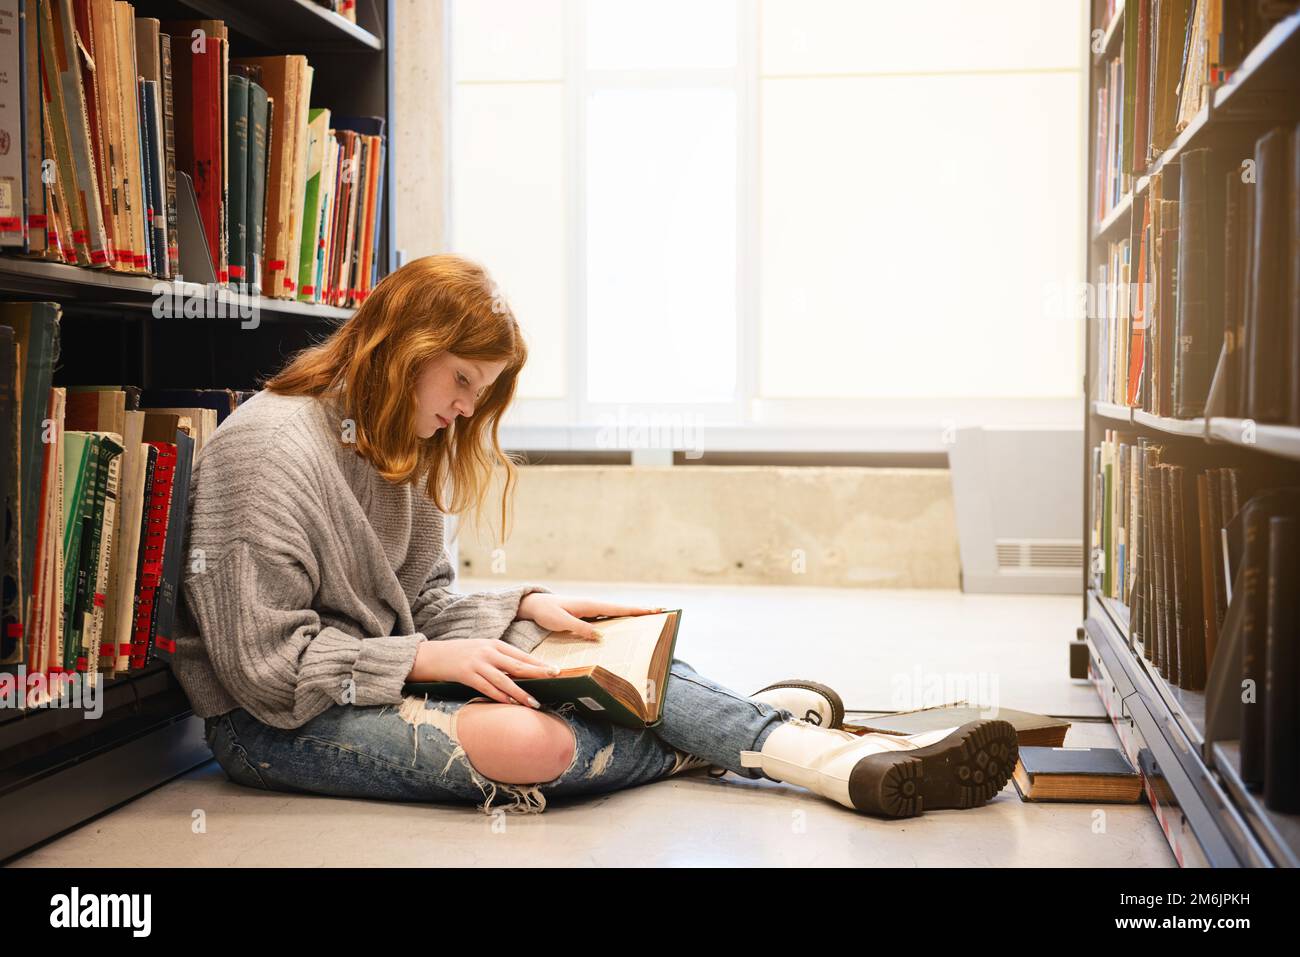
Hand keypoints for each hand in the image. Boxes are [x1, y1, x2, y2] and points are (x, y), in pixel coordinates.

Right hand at [410, 639, 559, 707]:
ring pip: (505, 680)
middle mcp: (488, 652)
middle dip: (538, 673)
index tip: (555, 669)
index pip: (521, 654)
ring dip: (520, 692)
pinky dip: (500, 696)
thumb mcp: (480, 649)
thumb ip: (499, 657)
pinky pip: (487, 688)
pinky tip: (510, 704)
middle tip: (554, 679)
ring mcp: (477, 663)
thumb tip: (521, 671)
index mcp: (494, 643)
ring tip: (534, 702)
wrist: (429, 655)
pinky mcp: (466, 674)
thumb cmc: (458, 654)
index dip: (539, 662)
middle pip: (518, 664)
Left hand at [516, 594, 664, 640]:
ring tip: (647, 622)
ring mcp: (590, 612)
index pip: (618, 609)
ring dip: (630, 618)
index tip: (655, 610)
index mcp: (590, 605)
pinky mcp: (585, 618)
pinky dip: (617, 623)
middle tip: (660, 613)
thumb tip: (602, 636)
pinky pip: (605, 621)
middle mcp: (593, 607)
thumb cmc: (546, 612)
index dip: (637, 610)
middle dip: (640, 612)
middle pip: (621, 611)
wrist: (534, 606)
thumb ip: (581, 628)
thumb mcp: (562, 621)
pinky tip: (623, 630)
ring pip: (615, 616)